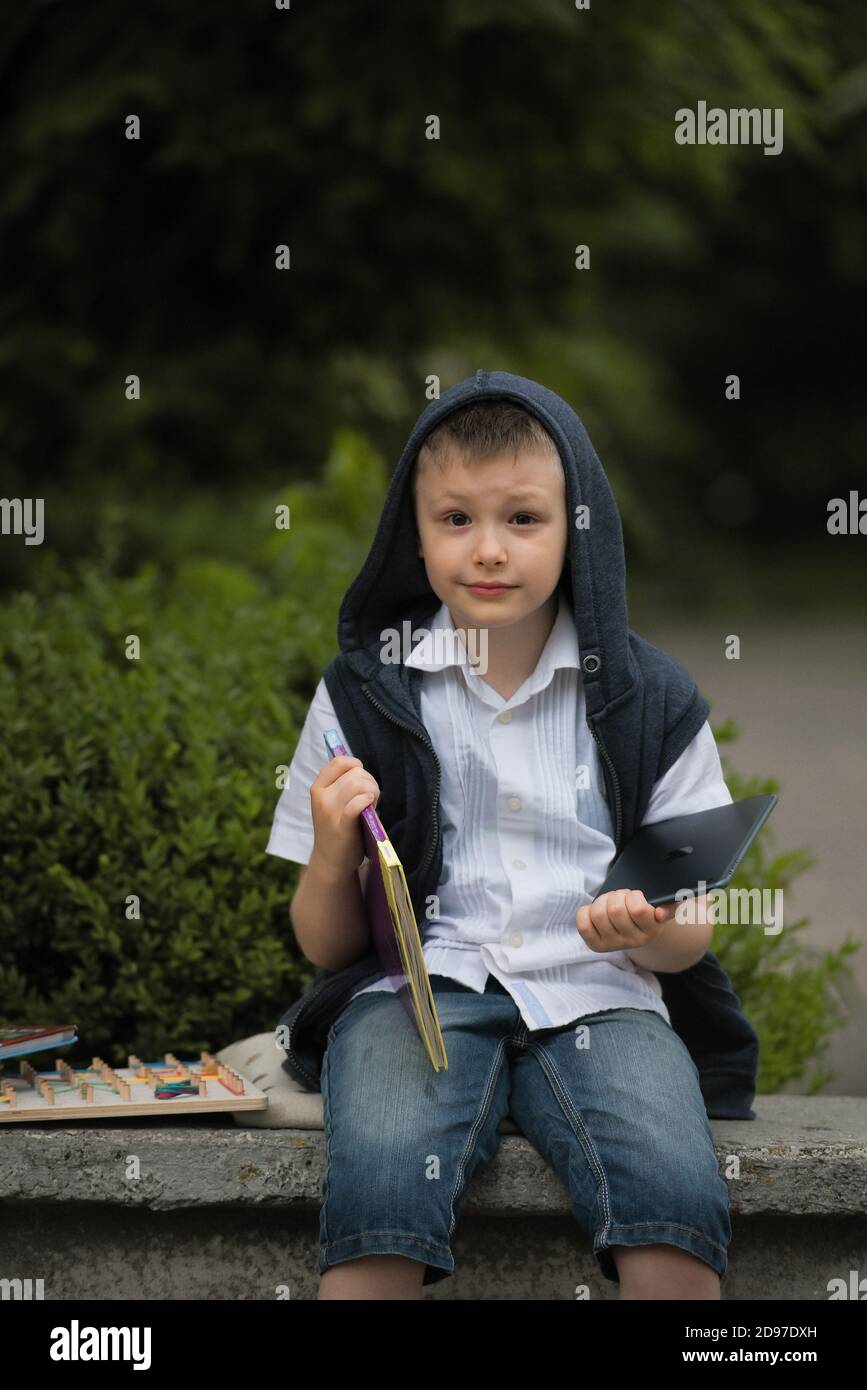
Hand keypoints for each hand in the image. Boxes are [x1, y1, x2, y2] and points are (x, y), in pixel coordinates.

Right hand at [309, 755, 379, 878]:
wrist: (330, 860)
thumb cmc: (337, 827)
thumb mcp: (332, 802)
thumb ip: (342, 785)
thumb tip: (361, 769)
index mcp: (318, 787)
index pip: (340, 761)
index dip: (357, 766)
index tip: (362, 779)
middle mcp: (321, 797)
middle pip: (355, 774)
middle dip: (370, 781)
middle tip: (372, 796)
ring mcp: (329, 811)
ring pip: (359, 785)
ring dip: (373, 791)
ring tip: (373, 803)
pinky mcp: (342, 826)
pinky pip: (356, 804)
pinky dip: (367, 800)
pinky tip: (370, 804)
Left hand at [576, 889, 678, 953]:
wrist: (639, 928)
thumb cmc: (650, 910)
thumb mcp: (666, 904)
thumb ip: (670, 904)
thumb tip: (659, 914)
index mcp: (652, 930)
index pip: (638, 909)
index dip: (634, 895)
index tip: (636, 896)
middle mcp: (633, 941)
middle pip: (615, 909)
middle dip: (617, 895)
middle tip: (621, 897)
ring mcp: (613, 945)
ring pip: (599, 914)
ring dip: (602, 901)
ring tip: (610, 902)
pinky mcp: (596, 945)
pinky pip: (583, 925)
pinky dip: (586, 912)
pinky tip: (595, 911)